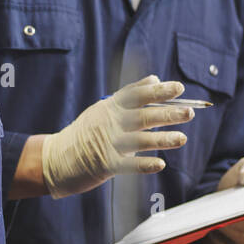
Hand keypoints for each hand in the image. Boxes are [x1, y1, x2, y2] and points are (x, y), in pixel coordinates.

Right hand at [41, 76, 191, 197]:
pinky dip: (144, 165)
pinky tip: (160, 164)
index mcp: (111, 107)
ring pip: (140, 140)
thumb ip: (129, 96)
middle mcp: (110, 123)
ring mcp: (107, 143)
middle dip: (167, 113)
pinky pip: (128, 165)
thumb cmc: (85, 134)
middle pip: (143, 116)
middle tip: (188, 112)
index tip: (178, 88)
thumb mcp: (104, 109)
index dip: (158, 91)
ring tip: (182, 138)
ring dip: (163, 139)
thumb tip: (155, 78)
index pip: (137, 95)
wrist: (55, 159)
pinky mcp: (104, 165)